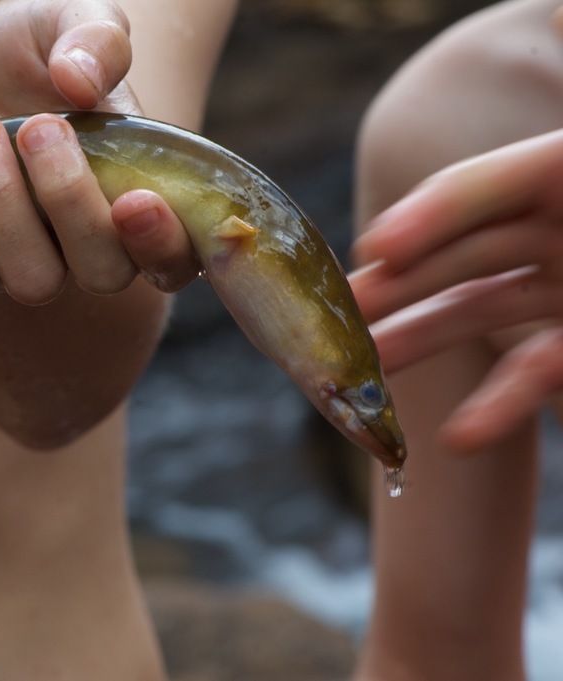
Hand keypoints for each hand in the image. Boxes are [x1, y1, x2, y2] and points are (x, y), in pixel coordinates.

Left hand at [0, 0, 196, 311]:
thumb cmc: (34, 52)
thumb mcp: (70, 18)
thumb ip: (96, 39)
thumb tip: (81, 81)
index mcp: (137, 197)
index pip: (175, 258)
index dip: (163, 245)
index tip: (135, 199)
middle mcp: (87, 246)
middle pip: (102, 272)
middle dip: (70, 201)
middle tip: (38, 126)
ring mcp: (23, 263)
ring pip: (32, 281)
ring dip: (4, 210)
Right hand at [350, 128, 562, 450]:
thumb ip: (531, 167)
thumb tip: (441, 195)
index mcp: (559, 171)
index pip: (477, 188)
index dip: (427, 216)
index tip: (378, 253)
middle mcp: (554, 226)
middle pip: (456, 253)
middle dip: (394, 286)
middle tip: (333, 317)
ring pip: (476, 310)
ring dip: (416, 340)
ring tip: (360, 374)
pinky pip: (534, 369)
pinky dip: (497, 406)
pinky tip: (457, 437)